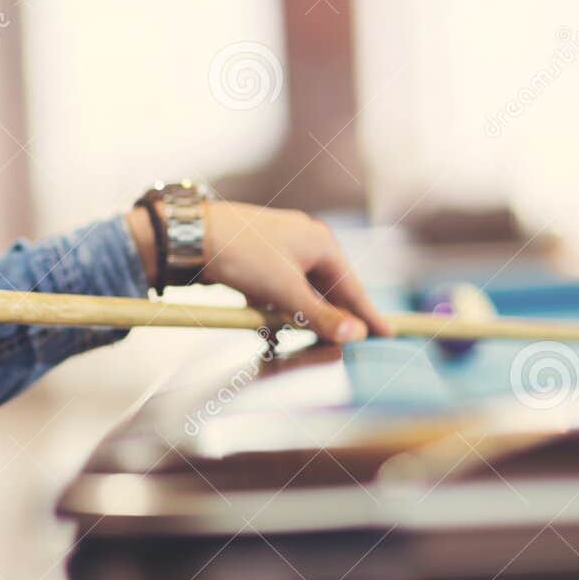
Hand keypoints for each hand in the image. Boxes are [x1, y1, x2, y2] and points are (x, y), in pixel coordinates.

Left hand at [126, 201, 391, 342]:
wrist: (191, 236)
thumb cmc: (243, 256)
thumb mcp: (286, 292)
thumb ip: (321, 316)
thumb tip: (356, 335)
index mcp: (322, 243)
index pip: (353, 288)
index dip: (369, 315)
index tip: (387, 335)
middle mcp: (306, 240)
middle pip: (327, 290)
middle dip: (325, 318)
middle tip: (336, 344)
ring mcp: (281, 246)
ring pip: (300, 291)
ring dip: (295, 314)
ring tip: (287, 330)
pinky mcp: (259, 255)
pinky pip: (278, 287)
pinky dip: (274, 304)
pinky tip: (262, 315)